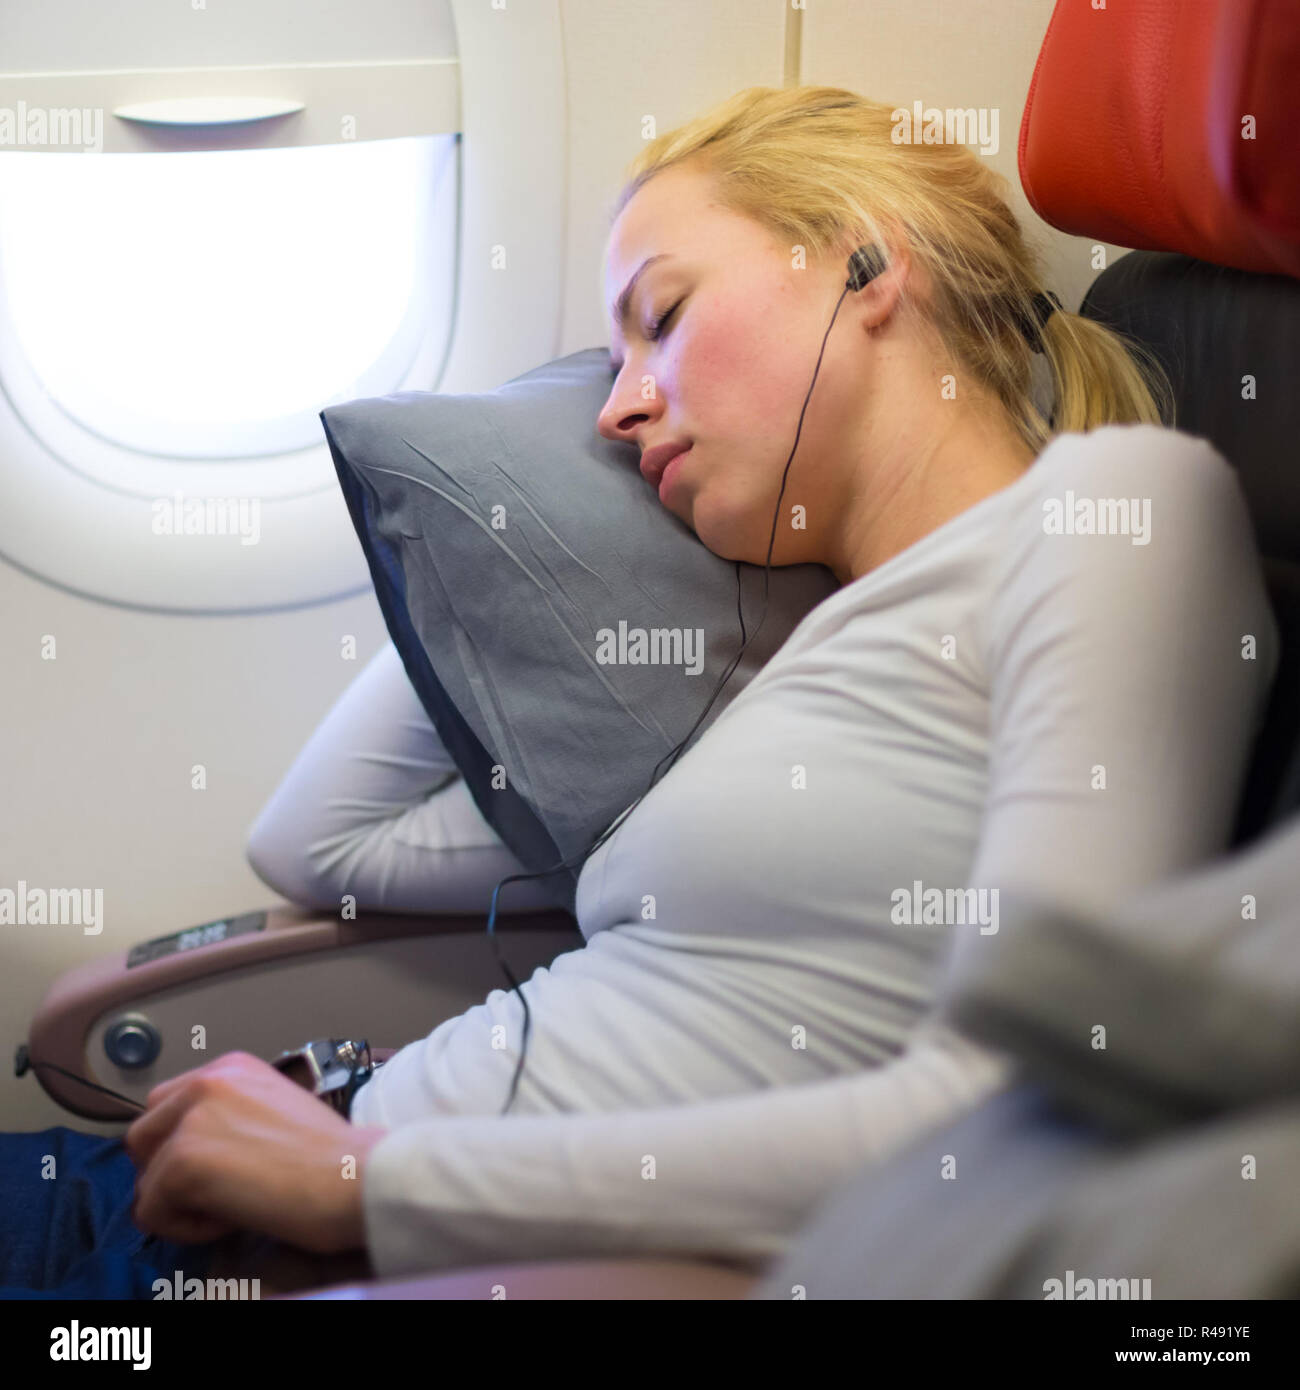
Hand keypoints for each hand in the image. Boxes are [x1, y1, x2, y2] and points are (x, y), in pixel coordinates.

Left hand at [124, 1050, 389, 1254]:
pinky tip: (231, 1218)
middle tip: (216, 1191)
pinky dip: (186, 1228)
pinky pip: (152, 1213)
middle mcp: (206, 1083)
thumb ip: (230, 1115)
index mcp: (231, 1068)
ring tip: (230, 1204)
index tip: (217, 1167)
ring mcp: (191, 1121)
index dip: (182, 1144)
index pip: (166, 1104)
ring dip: (179, 1202)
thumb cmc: (331, 1157)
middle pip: (143, 1136)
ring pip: (144, 1179)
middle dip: (167, 1171)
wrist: (354, 1177)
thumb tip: (198, 1151)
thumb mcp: (275, 1109)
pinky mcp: (182, 1162)